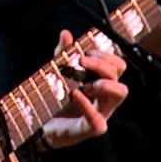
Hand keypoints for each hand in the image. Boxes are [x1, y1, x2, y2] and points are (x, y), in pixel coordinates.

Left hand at [41, 30, 128, 148]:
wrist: (40, 126)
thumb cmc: (55, 99)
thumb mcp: (57, 72)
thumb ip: (62, 54)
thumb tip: (66, 33)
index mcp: (101, 82)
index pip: (117, 64)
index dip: (105, 55)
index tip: (85, 51)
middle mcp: (106, 96)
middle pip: (119, 74)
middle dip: (101, 64)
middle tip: (81, 61)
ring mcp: (102, 112)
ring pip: (120, 93)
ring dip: (105, 83)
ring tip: (85, 83)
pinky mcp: (92, 128)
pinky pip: (98, 119)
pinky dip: (87, 104)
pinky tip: (75, 94)